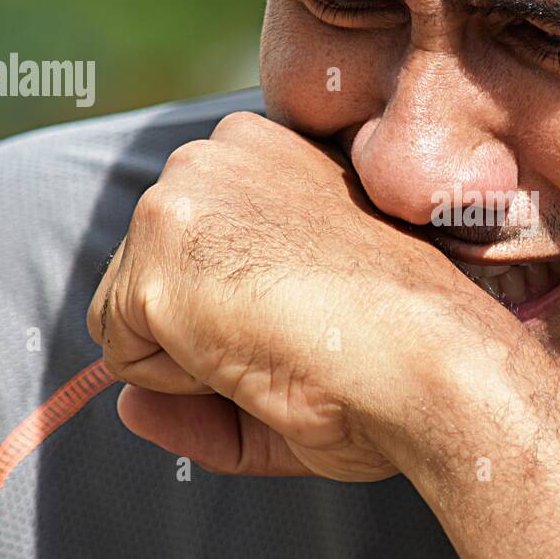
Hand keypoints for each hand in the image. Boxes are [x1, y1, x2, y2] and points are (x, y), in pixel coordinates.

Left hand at [86, 111, 521, 480]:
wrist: (434, 360)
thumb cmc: (401, 352)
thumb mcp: (304, 340)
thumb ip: (208, 368)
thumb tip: (125, 408)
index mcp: (266, 151)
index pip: (194, 239)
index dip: (236, 306)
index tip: (309, 315)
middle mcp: (216, 151)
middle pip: (148, 272)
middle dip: (201, 331)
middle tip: (294, 340)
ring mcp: (181, 198)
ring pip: (128, 314)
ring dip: (191, 360)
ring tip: (278, 347)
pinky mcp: (156, 258)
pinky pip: (125, 360)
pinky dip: (182, 388)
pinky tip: (256, 359)